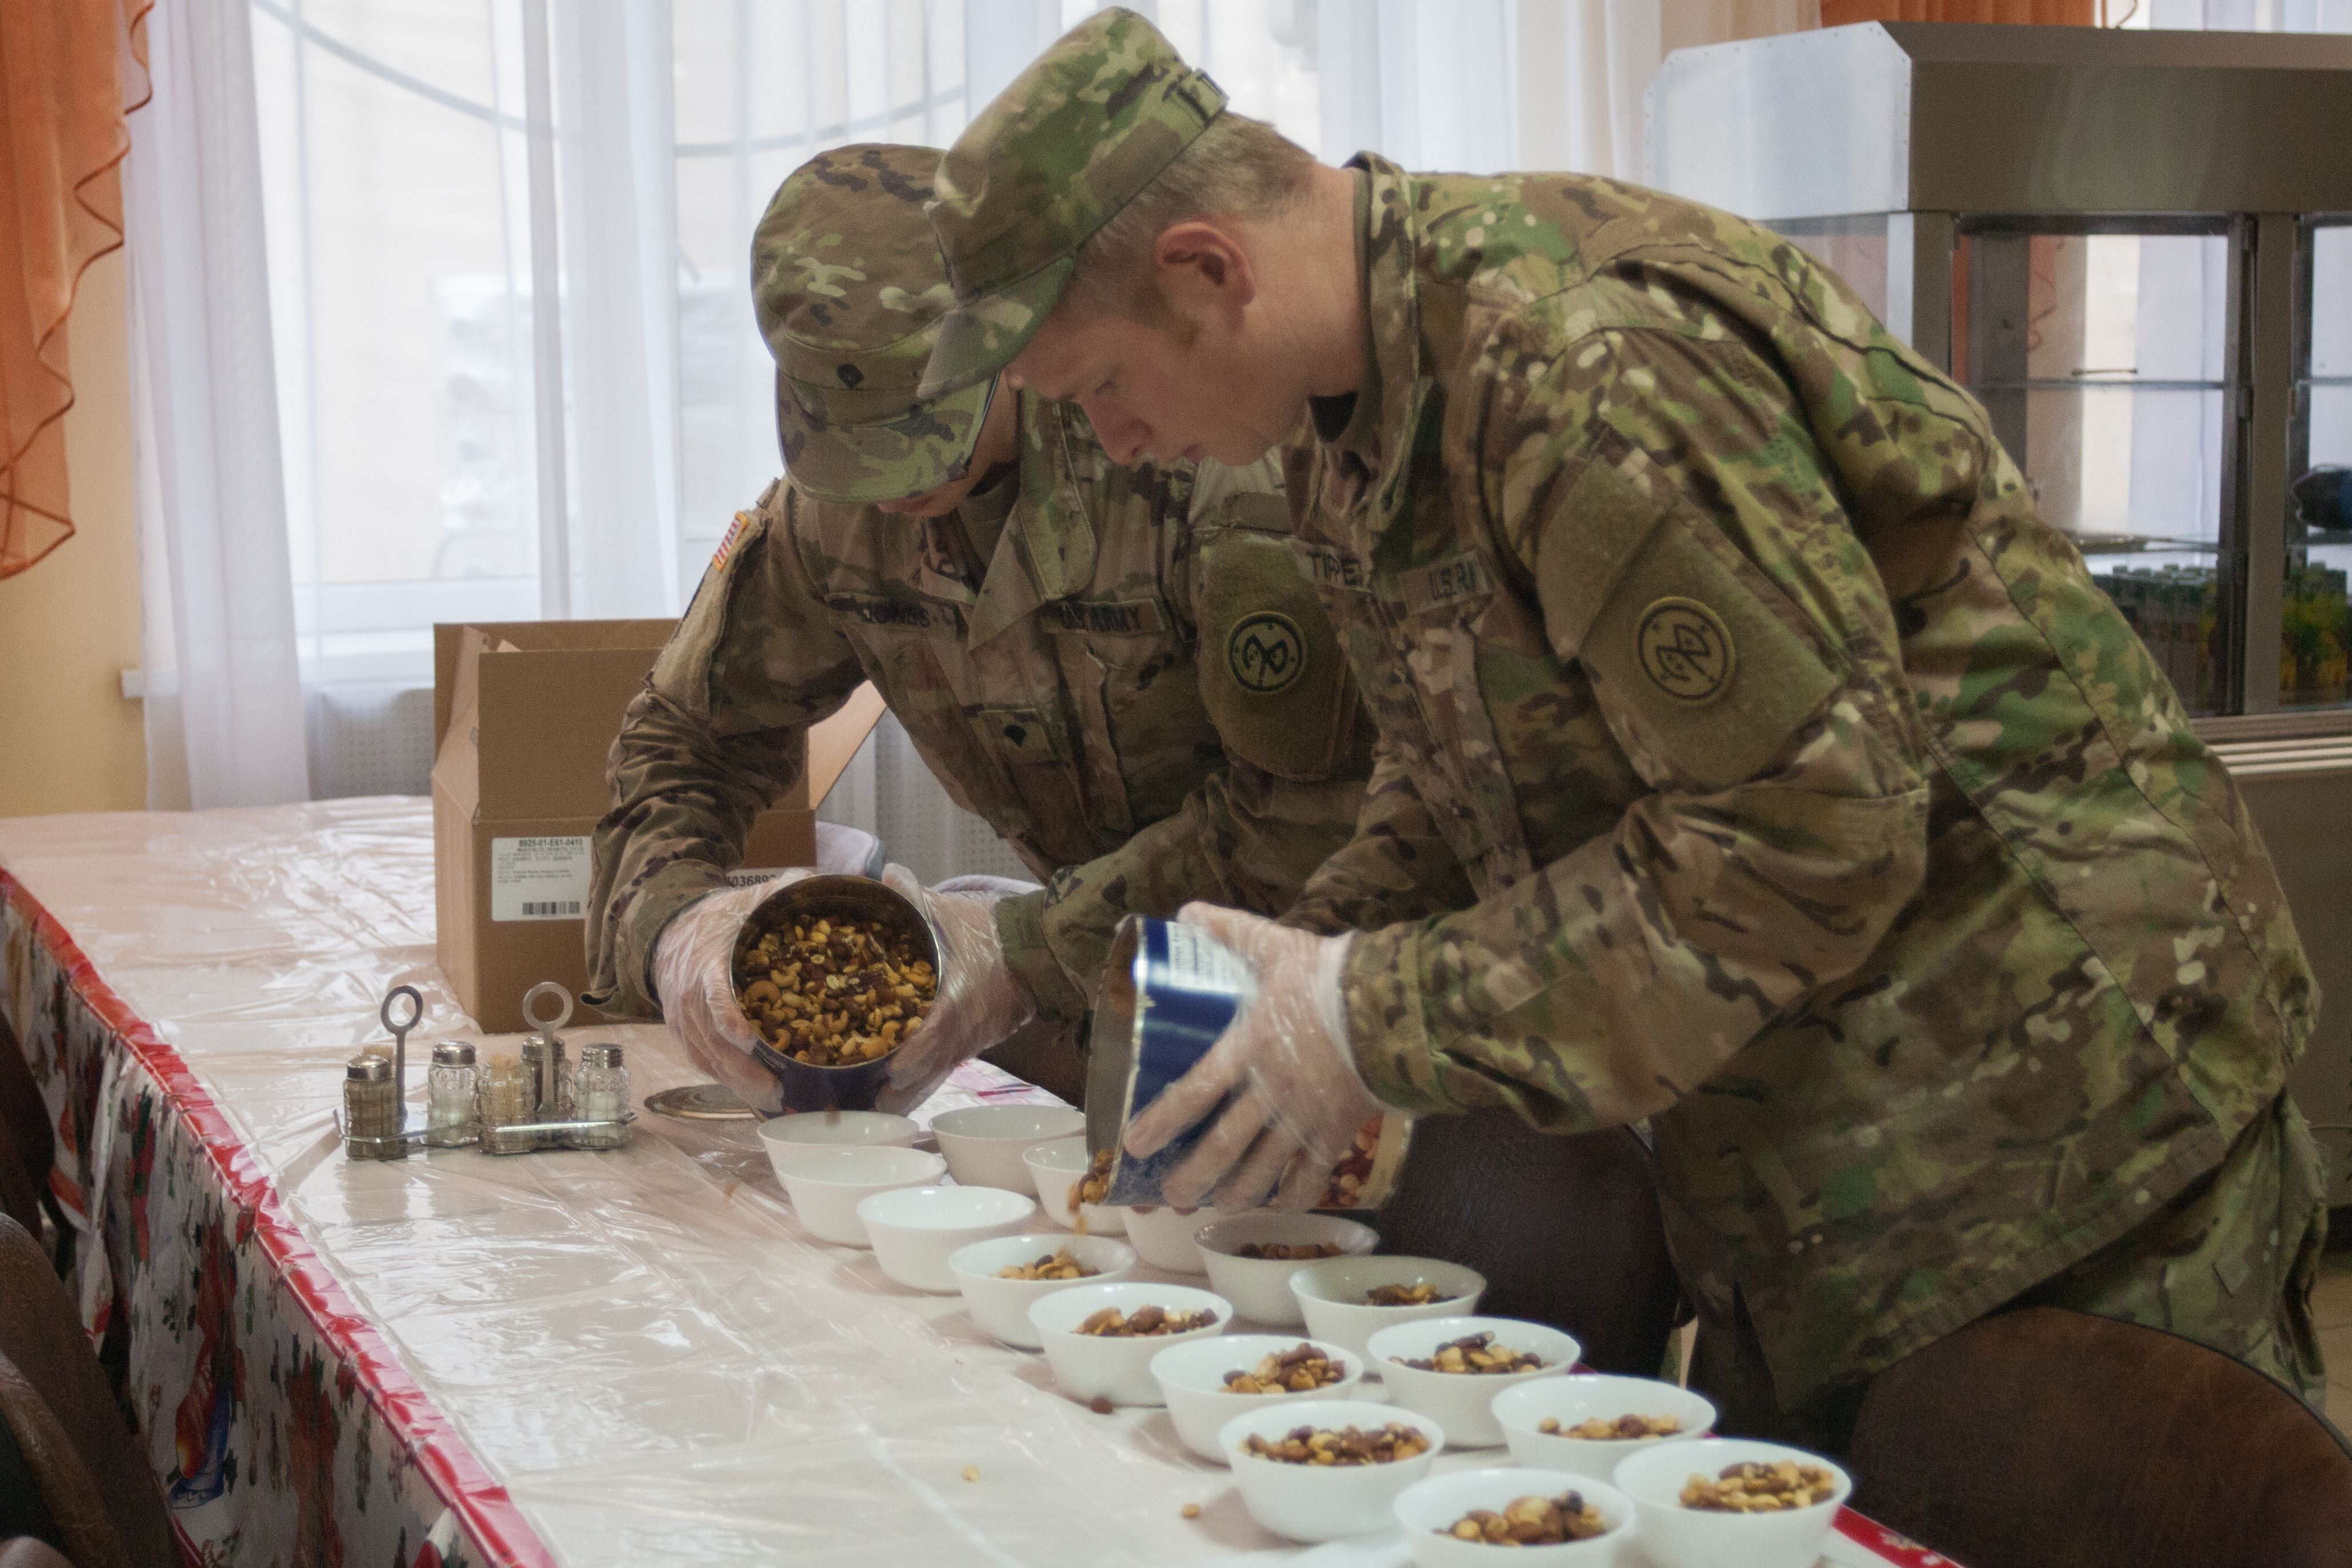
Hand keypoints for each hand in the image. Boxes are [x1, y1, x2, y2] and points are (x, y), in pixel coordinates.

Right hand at [650, 875, 813, 1114]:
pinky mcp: (683, 1032)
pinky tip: (750, 1092)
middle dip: (742, 1068)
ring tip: (771, 1099)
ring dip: (736, 1081)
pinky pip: (700, 1060)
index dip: (728, 1019)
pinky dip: (723, 1078)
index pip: (712, 996)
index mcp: (705, 964)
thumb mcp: (746, 901)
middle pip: (711, 1040)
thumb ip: (779, 894)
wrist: (670, 930)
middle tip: (775, 1089)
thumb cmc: (719, 919)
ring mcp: (682, 1019)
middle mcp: (688, 997)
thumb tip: (816, 883)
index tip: (748, 1038)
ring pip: (706, 1057)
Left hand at [875, 865, 1037, 1113]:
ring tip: (874, 1110)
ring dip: (910, 1093)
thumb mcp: (953, 911)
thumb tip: (888, 875)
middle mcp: (966, 1025)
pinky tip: (897, 1096)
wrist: (1034, 948)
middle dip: (904, 1087)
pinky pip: (944, 1069)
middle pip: (934, 1066)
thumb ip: (918, 897)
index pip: (941, 1028)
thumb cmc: (989, 930)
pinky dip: (923, 1082)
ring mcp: (970, 1038)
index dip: (918, 1051)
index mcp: (961, 993)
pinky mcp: (972, 1044)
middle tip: (869, 1102)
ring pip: (938, 1074)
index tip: (894, 1069)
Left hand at [1121, 903, 1381, 1211]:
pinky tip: (1277, 1206)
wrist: (1395, 1005)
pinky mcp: (1337, 1132)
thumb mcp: (1275, 945)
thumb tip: (1187, 913)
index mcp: (1249, 1047)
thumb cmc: (1330, 976)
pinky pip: (1312, 1176)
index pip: (1194, 1092)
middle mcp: (1271, 1092)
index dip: (1162, 1121)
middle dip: (1192, 1176)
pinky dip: (1293, 1197)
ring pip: (1263, 1170)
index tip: (1135, 1143)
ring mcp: (1304, 1117)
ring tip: (1216, 1204)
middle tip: (1168, 1193)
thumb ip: (1230, 931)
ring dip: (1235, 1193)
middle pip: (1223, 1147)